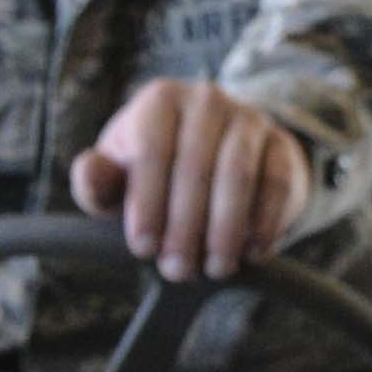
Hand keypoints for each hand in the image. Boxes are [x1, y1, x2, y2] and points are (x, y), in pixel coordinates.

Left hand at [70, 81, 311, 281]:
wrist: (216, 154)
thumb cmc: (153, 173)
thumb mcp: (118, 175)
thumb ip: (96, 180)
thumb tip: (89, 173)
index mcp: (159, 101)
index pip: (151, 152)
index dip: (146, 203)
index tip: (143, 248)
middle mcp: (206, 101)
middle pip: (195, 167)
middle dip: (185, 227)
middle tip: (177, 270)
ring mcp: (249, 119)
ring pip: (238, 176)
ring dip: (226, 229)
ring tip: (215, 268)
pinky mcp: (281, 144)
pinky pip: (277, 184)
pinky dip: (265, 222)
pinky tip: (252, 253)